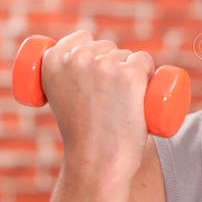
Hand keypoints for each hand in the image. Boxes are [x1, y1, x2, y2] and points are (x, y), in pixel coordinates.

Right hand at [40, 30, 154, 183]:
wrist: (97, 163)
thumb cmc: (83, 137)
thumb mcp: (62, 99)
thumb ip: (68, 77)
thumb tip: (84, 64)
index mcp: (52, 60)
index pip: (83, 38)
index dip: (94, 53)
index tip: (95, 76)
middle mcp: (77, 58)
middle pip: (108, 47)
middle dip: (114, 65)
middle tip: (109, 101)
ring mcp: (105, 65)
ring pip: (129, 56)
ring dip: (132, 73)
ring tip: (121, 105)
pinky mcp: (131, 74)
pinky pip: (146, 62)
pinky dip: (149, 75)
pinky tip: (141, 94)